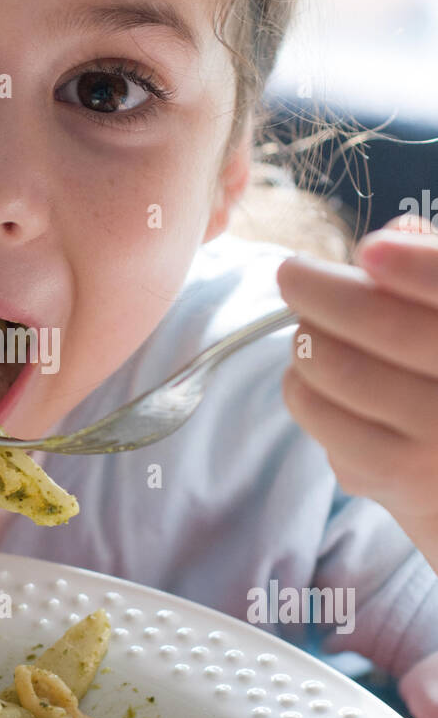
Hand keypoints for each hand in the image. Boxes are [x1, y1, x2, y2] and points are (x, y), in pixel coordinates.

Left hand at [277, 215, 437, 571]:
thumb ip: (433, 265)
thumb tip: (392, 239)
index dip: (414, 264)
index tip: (369, 248)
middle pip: (385, 326)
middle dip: (322, 290)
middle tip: (293, 274)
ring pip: (340, 371)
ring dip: (307, 341)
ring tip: (310, 332)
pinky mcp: (398, 478)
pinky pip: (322, 418)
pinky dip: (305, 390)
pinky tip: (315, 382)